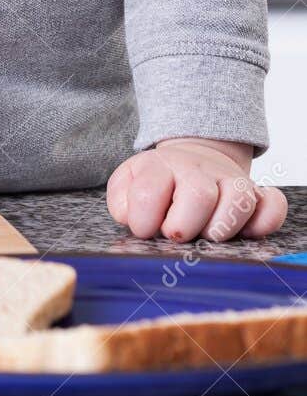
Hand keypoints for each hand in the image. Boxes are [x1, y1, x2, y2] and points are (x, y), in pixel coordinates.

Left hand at [106, 137, 287, 242]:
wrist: (191, 161)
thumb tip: (131, 217)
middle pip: (198, 195)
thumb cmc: (157, 183)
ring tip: (207, 235)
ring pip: (239, 199)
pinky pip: (273, 205)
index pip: (149, 192)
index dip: (144, 220)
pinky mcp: (257, 193)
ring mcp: (230, 180)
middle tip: (176, 233)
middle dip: (183, 225)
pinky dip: (264, 222)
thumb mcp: (128, 185)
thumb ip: (121, 202)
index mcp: (160, 167)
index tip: (145, 229)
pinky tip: (247, 232)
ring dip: (221, 227)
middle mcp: (198, 170)